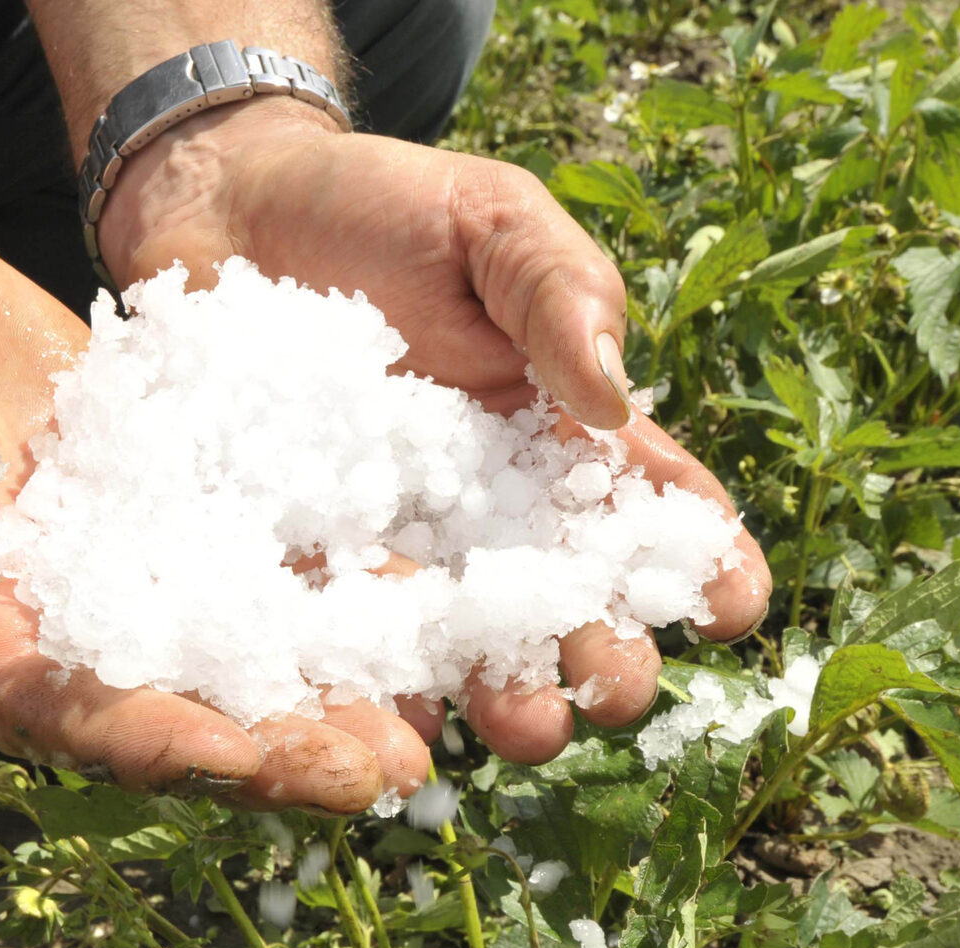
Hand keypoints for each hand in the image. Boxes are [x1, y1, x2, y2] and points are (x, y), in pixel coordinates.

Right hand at [0, 215, 419, 812]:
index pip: (57, 706)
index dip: (152, 741)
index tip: (246, 763)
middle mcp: (47, 608)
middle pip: (172, 695)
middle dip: (277, 743)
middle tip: (387, 776)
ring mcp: (110, 552)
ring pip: (231, 630)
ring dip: (329, 676)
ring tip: (439, 712)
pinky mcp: (157, 485)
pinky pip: (248, 532)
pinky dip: (328, 559)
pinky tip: (422, 575)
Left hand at [97, 104, 773, 762]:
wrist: (225, 208)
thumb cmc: (378, 206)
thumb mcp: (491, 222)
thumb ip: (559, 293)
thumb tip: (614, 401)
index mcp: (560, 430)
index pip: (648, 505)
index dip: (702, 560)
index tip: (734, 605)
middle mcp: (490, 507)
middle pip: (564, 597)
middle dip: (604, 654)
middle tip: (615, 690)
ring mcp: (399, 540)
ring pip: (467, 639)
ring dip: (506, 692)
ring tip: (527, 729)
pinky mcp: (307, 558)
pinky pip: (346, 636)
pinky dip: (375, 685)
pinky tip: (400, 723)